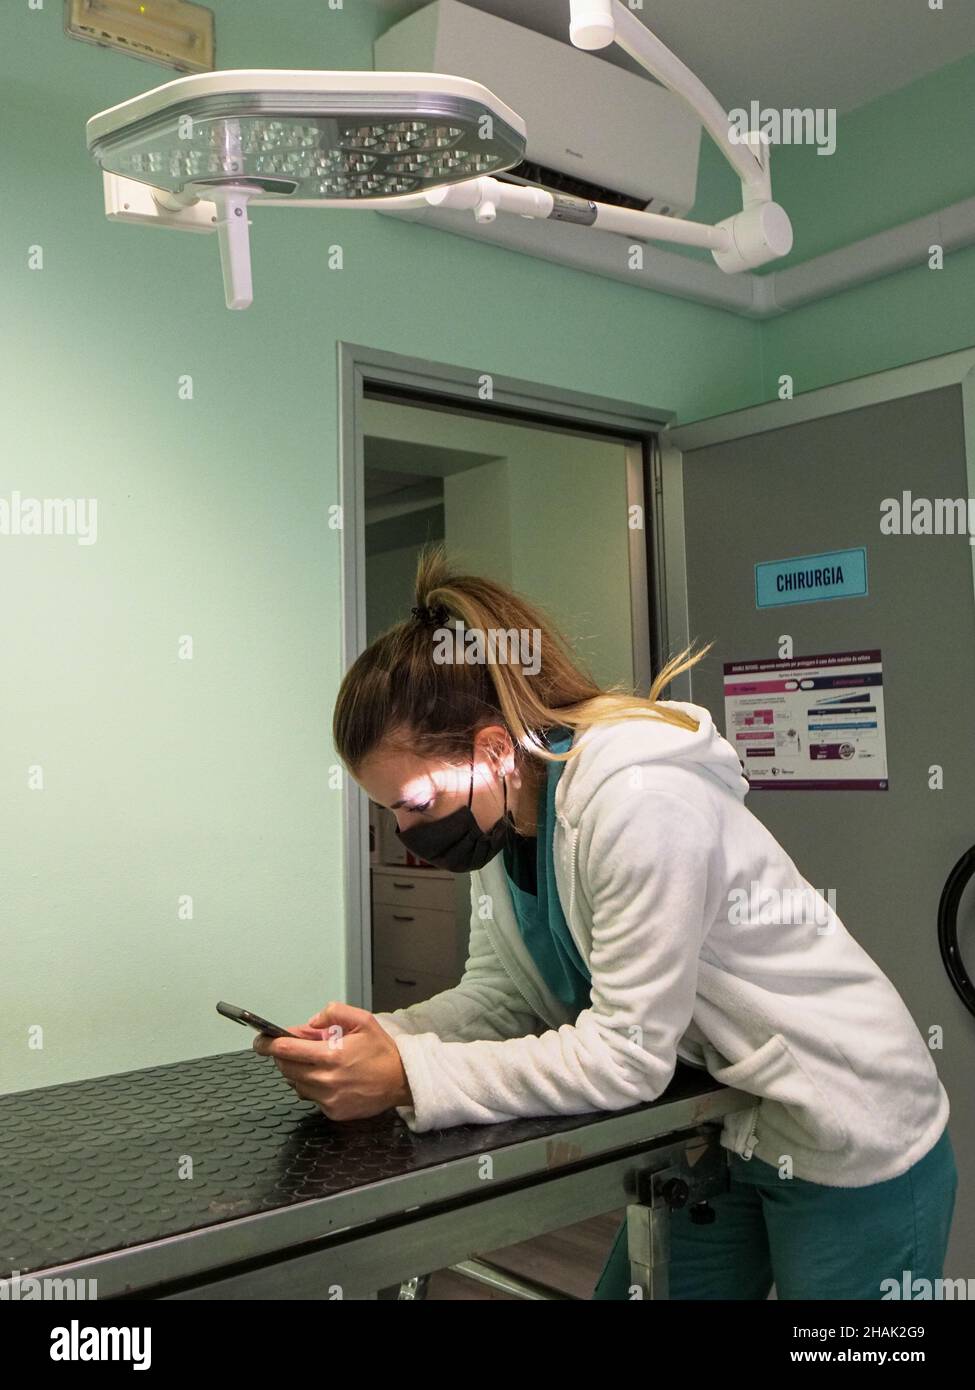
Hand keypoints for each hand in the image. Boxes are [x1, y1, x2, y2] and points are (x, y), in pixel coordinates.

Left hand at [251, 1001, 411, 1120]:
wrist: (402, 1081)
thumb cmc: (382, 1051)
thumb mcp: (362, 1020)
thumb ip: (334, 1012)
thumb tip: (310, 1022)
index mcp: (332, 1055)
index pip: (287, 1050)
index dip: (268, 1044)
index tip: (260, 1041)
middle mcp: (326, 1080)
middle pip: (286, 1068)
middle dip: (282, 1056)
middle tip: (289, 1047)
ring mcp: (328, 1099)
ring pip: (296, 1084)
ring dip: (297, 1071)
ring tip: (314, 1061)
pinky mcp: (332, 1112)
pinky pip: (310, 1097)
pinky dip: (311, 1086)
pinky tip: (326, 1077)